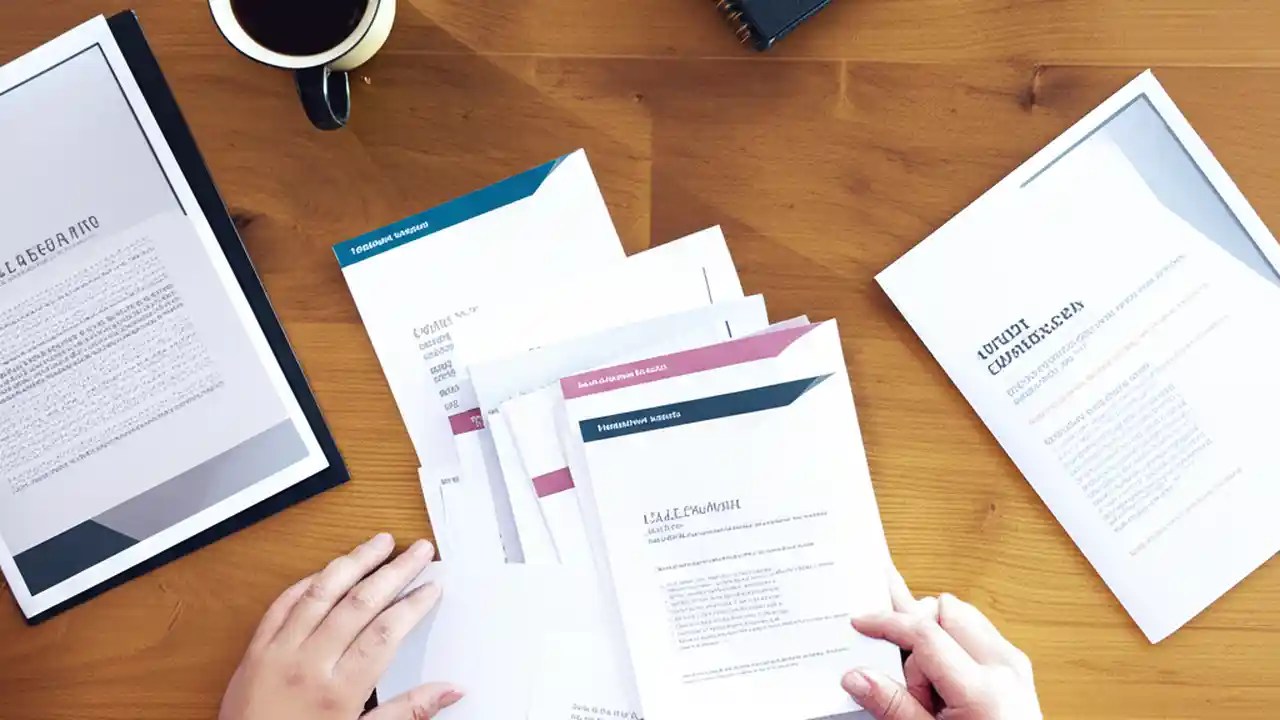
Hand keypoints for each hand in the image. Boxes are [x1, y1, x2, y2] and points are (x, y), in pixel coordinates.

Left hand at [219, 533, 461, 719]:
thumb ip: (407, 711)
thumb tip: (451, 690)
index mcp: (338, 692)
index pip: (385, 634)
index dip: (412, 605)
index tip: (432, 587)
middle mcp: (309, 665)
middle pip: (360, 604)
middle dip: (394, 571)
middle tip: (418, 551)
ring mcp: (279, 652)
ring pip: (321, 593)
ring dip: (354, 562)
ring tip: (379, 542)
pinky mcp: (256, 650)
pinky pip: (283, 604)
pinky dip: (308, 583)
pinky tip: (329, 570)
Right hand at [841, 569, 1041, 719]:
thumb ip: (892, 706)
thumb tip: (856, 677)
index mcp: (983, 688)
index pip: (924, 632)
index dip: (887, 623)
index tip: (861, 623)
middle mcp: (1003, 666)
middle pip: (944, 611)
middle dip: (917, 634)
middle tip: (907, 680)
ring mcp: (1013, 662)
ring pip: (960, 616)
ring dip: (935, 637)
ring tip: (929, 687)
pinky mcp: (1015, 664)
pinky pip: (974, 631)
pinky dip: (952, 644)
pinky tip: (943, 680)